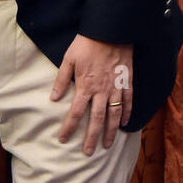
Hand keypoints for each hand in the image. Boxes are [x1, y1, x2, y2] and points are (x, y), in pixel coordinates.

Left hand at [49, 35, 133, 153]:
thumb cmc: (87, 44)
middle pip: (96, 120)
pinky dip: (127, 114)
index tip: (63, 140)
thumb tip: (53, 98)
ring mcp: (116, 87)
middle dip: (91, 138)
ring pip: (114, 115)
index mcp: (85, 86)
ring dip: (110, 131)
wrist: (110, 31)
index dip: (69, 128)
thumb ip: (61, 80)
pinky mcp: (127, 81)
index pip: (75, 113)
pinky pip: (128, 101)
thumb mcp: (68, 60)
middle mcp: (101, 91)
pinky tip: (125, 124)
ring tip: (107, 145)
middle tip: (88, 152)